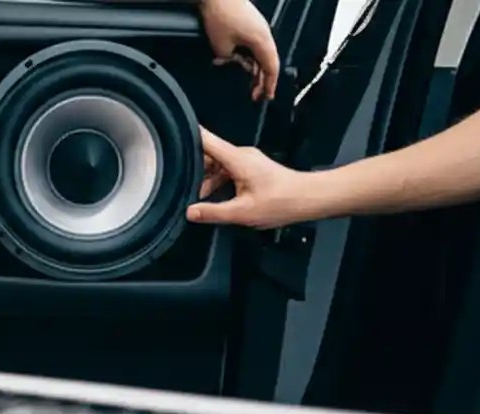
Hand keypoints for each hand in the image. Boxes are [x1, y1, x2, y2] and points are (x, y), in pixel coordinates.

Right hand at [187, 128, 311, 229]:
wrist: (308, 199)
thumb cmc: (282, 202)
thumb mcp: (242, 212)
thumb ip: (213, 212)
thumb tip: (191, 212)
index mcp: (237, 159)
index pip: (206, 140)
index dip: (187, 136)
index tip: (171, 135)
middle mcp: (242, 155)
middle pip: (209, 154)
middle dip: (194, 169)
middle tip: (182, 185)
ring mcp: (248, 160)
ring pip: (218, 165)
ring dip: (207, 179)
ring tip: (200, 199)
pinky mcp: (252, 168)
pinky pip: (228, 170)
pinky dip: (219, 182)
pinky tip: (217, 198)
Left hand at [199, 0, 280, 101]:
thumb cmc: (221, 15)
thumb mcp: (222, 47)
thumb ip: (230, 59)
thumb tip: (232, 61)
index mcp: (262, 41)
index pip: (271, 67)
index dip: (270, 84)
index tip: (266, 96)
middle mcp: (264, 34)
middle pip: (267, 62)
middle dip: (262, 80)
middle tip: (256, 95)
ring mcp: (258, 28)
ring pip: (260, 54)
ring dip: (254, 69)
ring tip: (249, 83)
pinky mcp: (250, 24)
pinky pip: (254, 45)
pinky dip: (250, 57)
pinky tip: (240, 64)